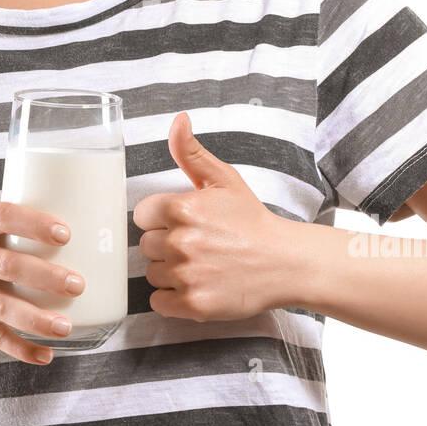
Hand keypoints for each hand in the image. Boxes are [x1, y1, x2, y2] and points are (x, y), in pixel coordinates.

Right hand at [0, 202, 85, 363]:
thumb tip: (63, 236)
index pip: (2, 215)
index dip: (35, 223)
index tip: (66, 234)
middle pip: (7, 264)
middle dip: (46, 276)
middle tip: (77, 284)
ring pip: (1, 306)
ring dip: (37, 319)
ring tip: (66, 326)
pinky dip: (19, 347)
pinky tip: (44, 354)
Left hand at [133, 112, 293, 321]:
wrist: (284, 262)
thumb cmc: (251, 220)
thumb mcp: (224, 179)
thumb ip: (191, 152)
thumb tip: (178, 120)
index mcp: (181, 208)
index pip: (141, 215)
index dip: (160, 219)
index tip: (182, 223)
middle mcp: (180, 241)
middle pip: (146, 245)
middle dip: (165, 245)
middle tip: (196, 245)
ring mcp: (186, 274)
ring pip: (152, 274)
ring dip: (170, 272)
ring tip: (200, 265)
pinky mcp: (193, 305)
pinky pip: (159, 302)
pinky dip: (172, 298)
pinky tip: (195, 286)